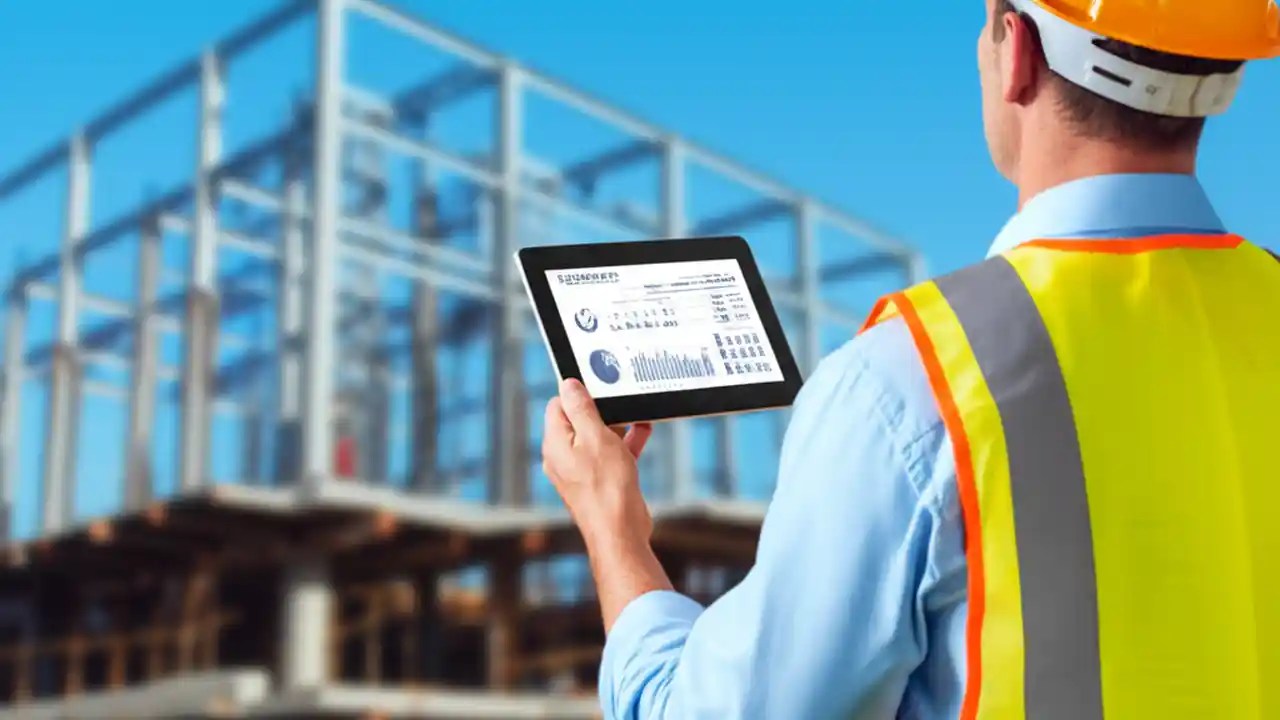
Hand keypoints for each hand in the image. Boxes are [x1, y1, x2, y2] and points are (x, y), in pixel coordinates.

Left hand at [542, 378, 653, 546]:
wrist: (621, 531)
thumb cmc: (607, 487)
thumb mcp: (596, 437)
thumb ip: (581, 409)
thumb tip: (568, 385)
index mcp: (555, 444)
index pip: (557, 405)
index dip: (577, 393)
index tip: (599, 385)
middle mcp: (563, 457)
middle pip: (577, 420)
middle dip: (601, 408)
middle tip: (621, 397)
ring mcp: (581, 470)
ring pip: (596, 437)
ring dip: (616, 424)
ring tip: (636, 411)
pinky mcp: (599, 481)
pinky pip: (610, 454)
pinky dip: (625, 442)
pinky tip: (643, 431)